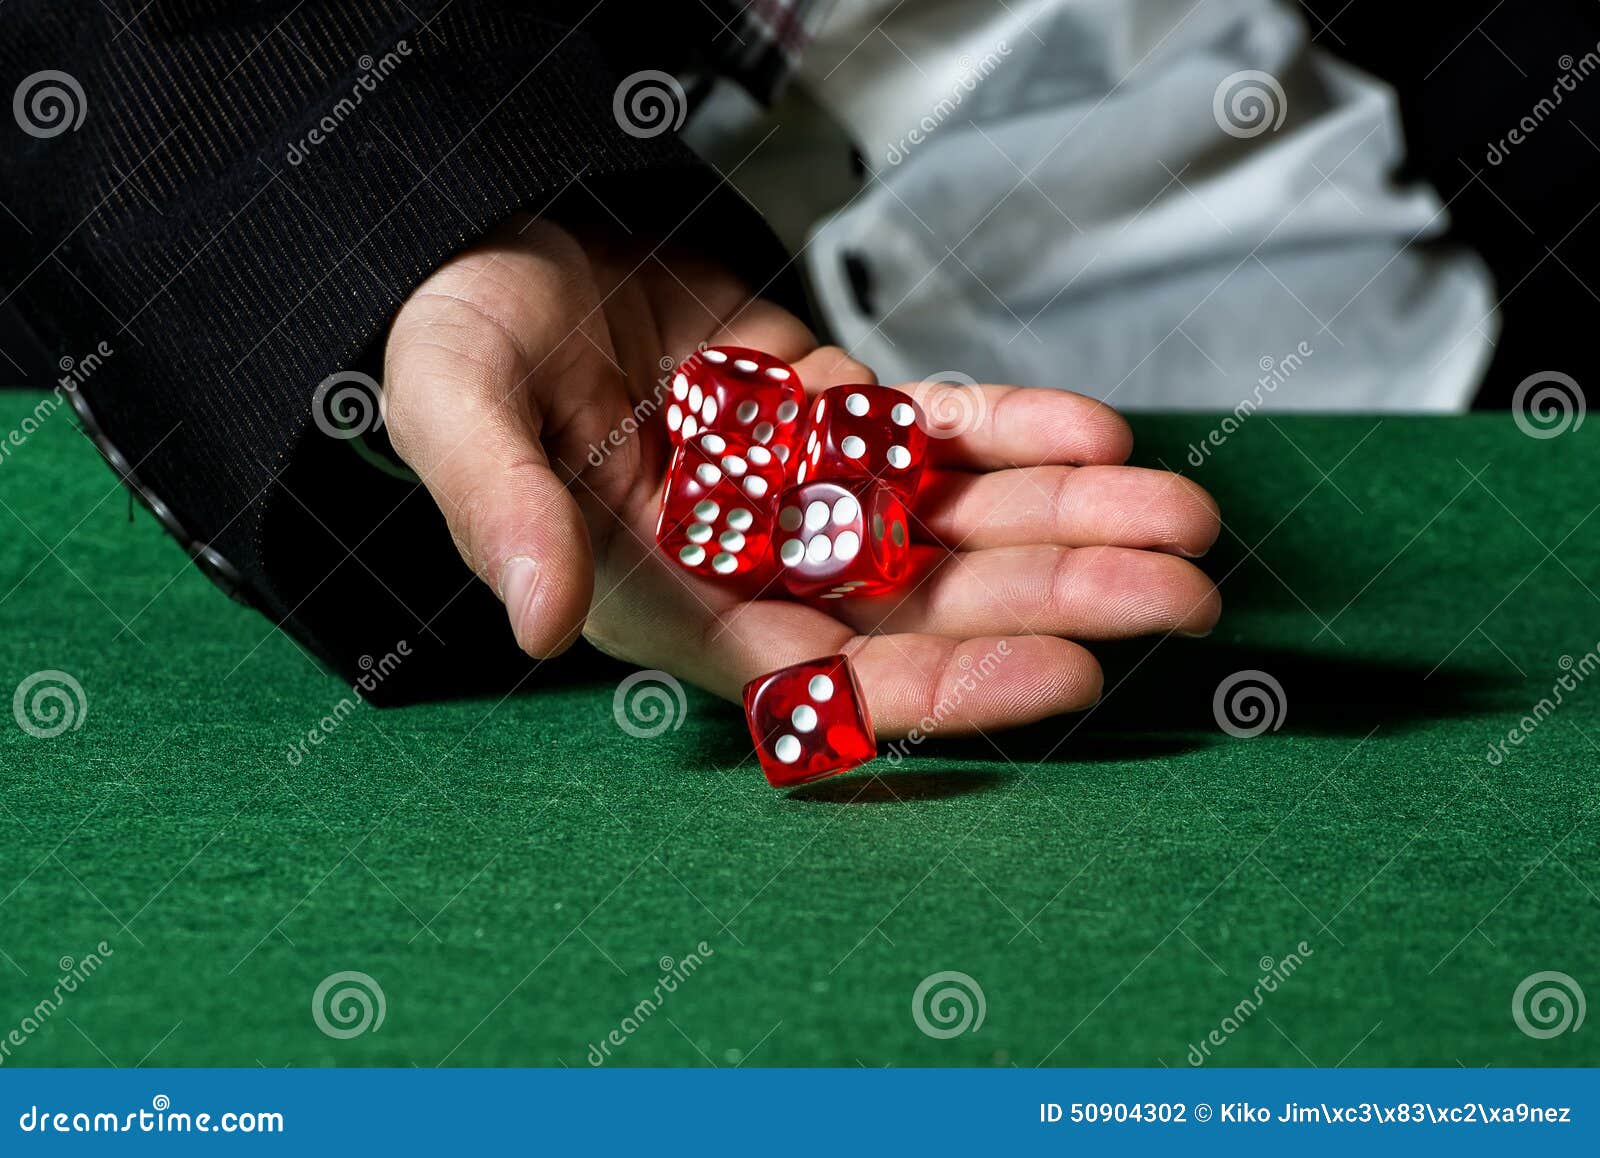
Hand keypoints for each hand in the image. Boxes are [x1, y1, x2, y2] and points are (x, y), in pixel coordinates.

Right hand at [382, 218, 1220, 736]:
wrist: (503, 252)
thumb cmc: (464, 340)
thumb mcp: (455, 407)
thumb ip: (496, 509)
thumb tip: (537, 623)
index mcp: (668, 597)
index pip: (822, 675)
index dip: (942, 679)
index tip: (1062, 674)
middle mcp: (754, 563)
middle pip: (925, 604)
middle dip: (1054, 600)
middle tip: (1182, 595)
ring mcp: (805, 488)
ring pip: (954, 522)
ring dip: (1070, 520)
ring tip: (1185, 517)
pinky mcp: (833, 413)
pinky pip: (938, 434)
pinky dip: (1016, 431)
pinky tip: (1097, 433)